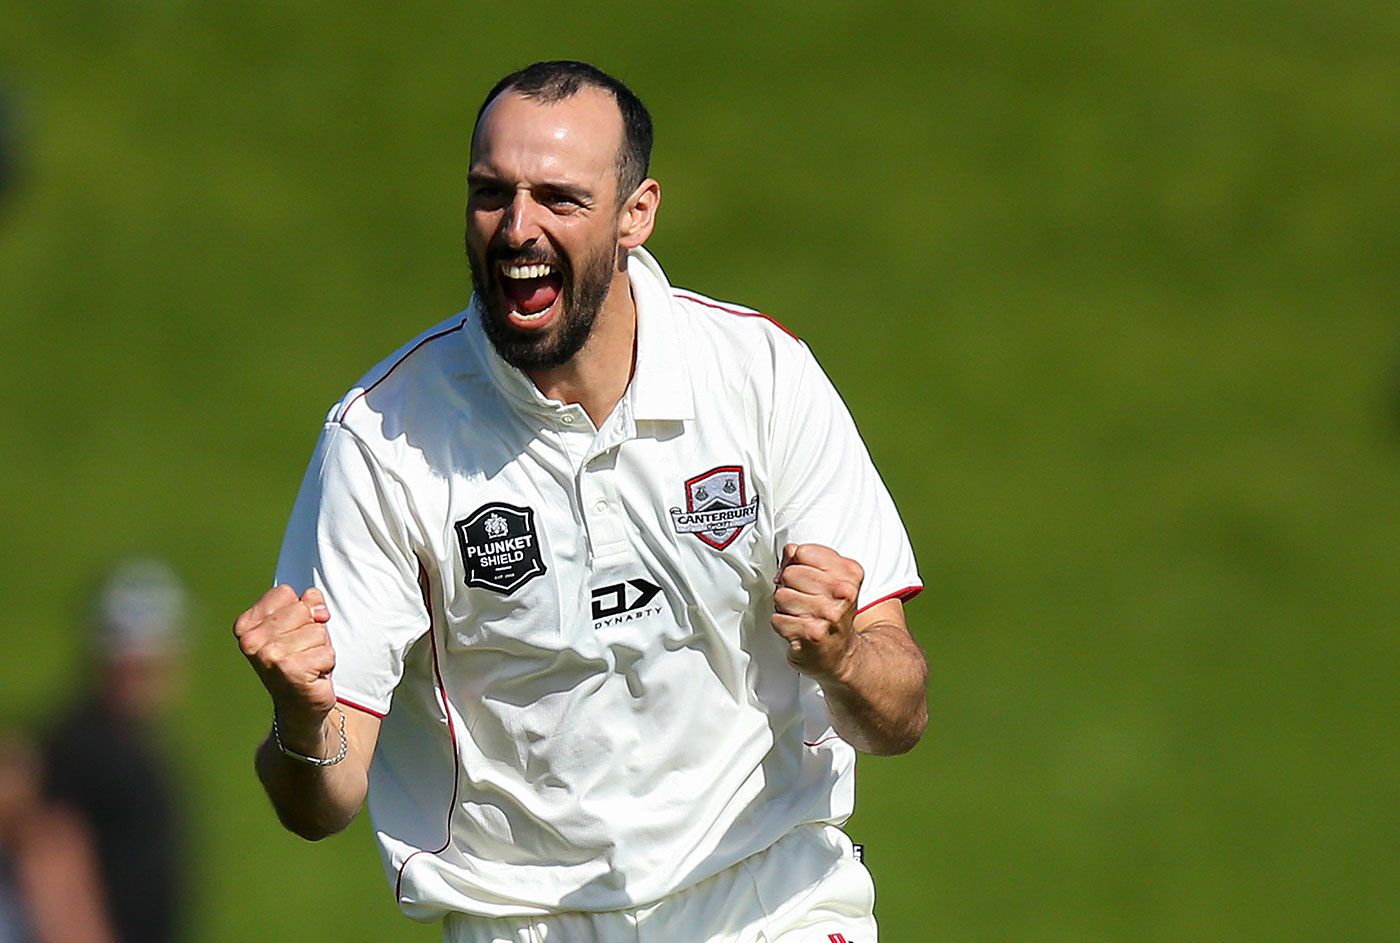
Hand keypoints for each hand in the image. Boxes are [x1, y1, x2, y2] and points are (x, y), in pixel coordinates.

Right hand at [234, 585, 335, 746]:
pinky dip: (327, 664)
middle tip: (302, 652)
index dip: (299, 611)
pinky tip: (313, 676)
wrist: (297, 706)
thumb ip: (308, 603)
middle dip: (312, 629)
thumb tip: (319, 610)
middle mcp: (251, 640)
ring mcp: (269, 656)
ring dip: (321, 648)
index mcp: (245, 624)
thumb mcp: (300, 624)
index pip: (286, 593)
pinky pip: (327, 652)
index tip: (291, 634)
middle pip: (304, 609)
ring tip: (307, 663)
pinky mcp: (290, 671)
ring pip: (318, 631)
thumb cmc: (299, 659)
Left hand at [771, 543, 863, 682]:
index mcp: (849, 573)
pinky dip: (783, 625)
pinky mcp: (811, 634)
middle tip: (803, 600)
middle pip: (789, 574)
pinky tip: (798, 629)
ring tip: (801, 615)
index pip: (802, 552)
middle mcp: (842, 593)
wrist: (843, 655)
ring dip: (785, 607)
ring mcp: (828, 614)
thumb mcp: (832, 580)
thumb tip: (789, 551)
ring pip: (781, 596)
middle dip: (789, 587)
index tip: (805, 577)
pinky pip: (777, 619)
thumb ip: (809, 560)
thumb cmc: (834, 615)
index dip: (796, 564)